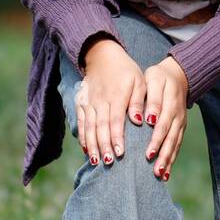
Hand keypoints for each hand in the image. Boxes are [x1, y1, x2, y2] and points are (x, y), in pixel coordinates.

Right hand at [76, 39, 145, 165]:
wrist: (103, 56)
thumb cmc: (126, 71)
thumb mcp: (139, 81)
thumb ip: (139, 101)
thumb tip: (138, 120)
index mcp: (117, 95)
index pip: (115, 120)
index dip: (117, 137)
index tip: (120, 153)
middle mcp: (100, 100)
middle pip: (100, 126)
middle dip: (103, 145)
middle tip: (108, 162)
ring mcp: (89, 102)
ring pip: (89, 126)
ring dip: (92, 145)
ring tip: (96, 162)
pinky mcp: (82, 103)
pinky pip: (80, 122)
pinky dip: (83, 136)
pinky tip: (86, 149)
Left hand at [142, 56, 188, 179]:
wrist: (179, 75)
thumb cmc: (159, 77)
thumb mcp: (154, 79)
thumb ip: (153, 98)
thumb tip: (149, 118)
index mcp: (170, 104)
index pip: (163, 125)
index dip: (156, 140)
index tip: (148, 154)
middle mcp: (178, 116)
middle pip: (171, 139)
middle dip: (163, 156)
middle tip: (154, 171)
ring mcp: (181, 123)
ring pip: (175, 145)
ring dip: (168, 161)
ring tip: (160, 176)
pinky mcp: (181, 128)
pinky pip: (177, 145)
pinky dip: (172, 159)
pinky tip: (166, 173)